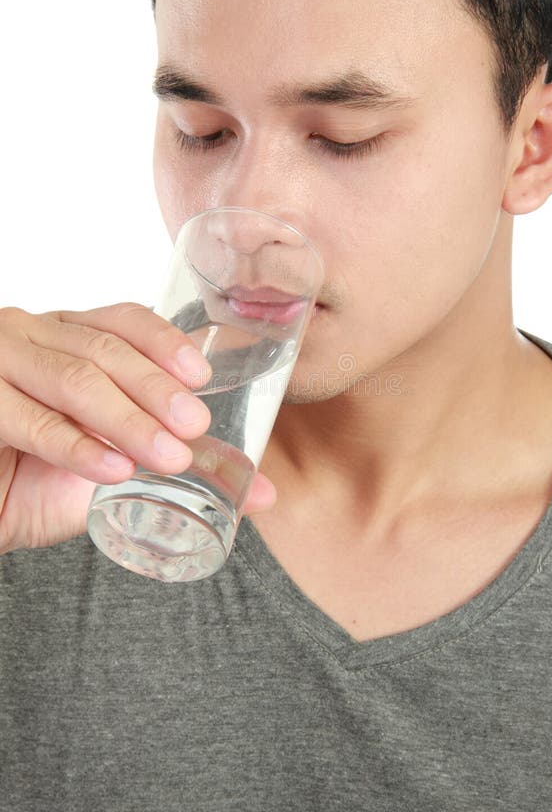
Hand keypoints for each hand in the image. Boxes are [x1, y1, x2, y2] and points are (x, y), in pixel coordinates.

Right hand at [0, 303, 275, 552]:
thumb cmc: (35, 482)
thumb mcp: (112, 469)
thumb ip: (176, 471)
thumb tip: (261, 491)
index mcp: (68, 336)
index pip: (123, 320)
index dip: (164, 343)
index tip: (202, 379)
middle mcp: (32, 335)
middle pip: (104, 349)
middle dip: (156, 389)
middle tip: (195, 427)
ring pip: (74, 379)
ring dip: (127, 420)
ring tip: (169, 456)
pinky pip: (28, 419)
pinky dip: (75, 446)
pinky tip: (113, 469)